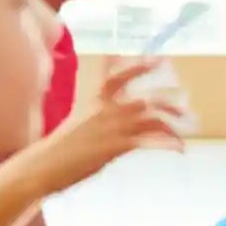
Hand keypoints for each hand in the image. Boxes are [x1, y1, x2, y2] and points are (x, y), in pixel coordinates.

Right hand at [20, 57, 184, 195]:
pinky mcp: (116, 147)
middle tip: (184, 102)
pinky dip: (168, 144)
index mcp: (94, 103)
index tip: (157, 58)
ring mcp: (112, 128)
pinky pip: (150, 141)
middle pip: (144, 98)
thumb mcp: (76, 125)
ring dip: (172, 123)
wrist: (41, 167)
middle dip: (166, 100)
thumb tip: (107, 118)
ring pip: (152, 118)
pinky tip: (179, 149)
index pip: (116, 77)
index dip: (137, 66)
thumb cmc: (57, 149)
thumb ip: (94, 117)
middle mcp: (106, 111)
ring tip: (184, 130)